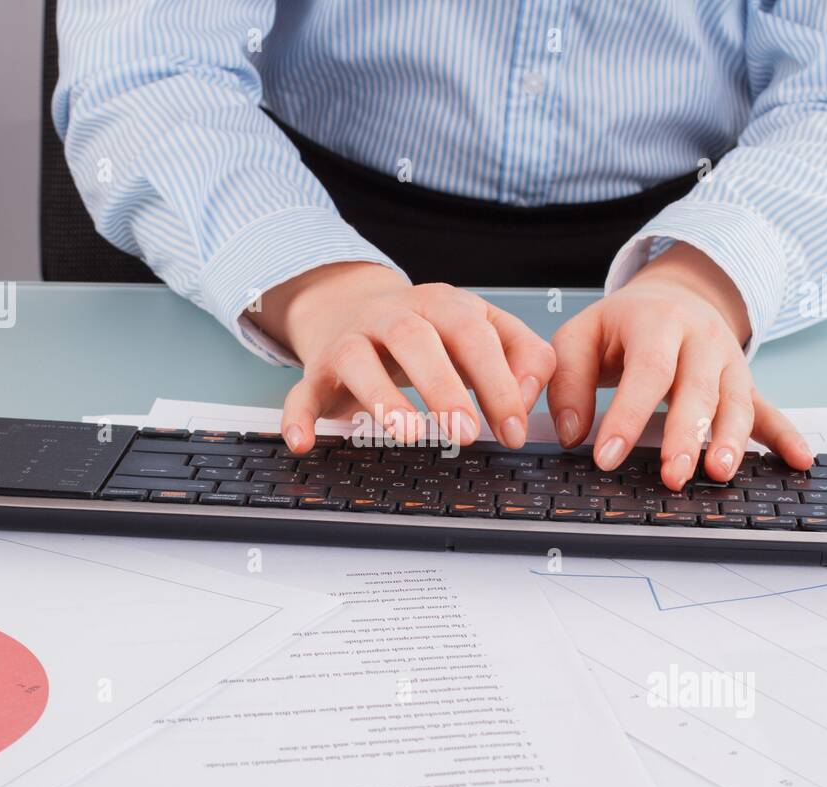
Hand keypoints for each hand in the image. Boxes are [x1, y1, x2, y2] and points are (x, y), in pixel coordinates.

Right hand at [250, 262, 555, 454]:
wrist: (353, 307)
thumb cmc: (432, 333)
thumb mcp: (483, 333)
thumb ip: (523, 356)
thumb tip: (529, 396)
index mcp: (443, 304)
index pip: (475, 335)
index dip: (497, 383)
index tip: (513, 430)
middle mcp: (393, 316)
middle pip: (416, 339)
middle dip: (443, 387)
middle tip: (466, 434)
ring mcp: (350, 340)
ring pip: (359, 360)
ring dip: (383, 398)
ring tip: (408, 435)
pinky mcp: (317, 370)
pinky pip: (301, 390)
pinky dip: (298, 416)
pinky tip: (304, 442)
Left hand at [548, 242, 812, 491]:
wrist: (674, 295)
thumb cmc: (622, 325)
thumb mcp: (582, 335)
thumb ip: (568, 381)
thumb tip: (572, 433)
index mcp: (657, 322)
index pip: (647, 371)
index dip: (627, 416)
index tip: (606, 457)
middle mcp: (701, 338)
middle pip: (698, 389)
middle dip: (686, 436)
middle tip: (672, 476)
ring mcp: (729, 361)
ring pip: (735, 402)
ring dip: (730, 440)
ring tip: (718, 473)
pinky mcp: (745, 382)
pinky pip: (769, 410)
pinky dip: (785, 437)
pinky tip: (799, 460)